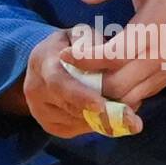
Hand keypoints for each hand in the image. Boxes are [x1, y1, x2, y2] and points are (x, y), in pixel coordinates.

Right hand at [23, 28, 142, 138]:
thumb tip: (103, 59)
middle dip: (101, 115)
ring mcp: (39, 110)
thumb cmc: (70, 45)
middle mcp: (35, 89)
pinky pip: (76, 129)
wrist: (45, 63)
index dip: (80, 96)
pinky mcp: (49, 125)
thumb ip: (91, 43)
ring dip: (103, 121)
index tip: (102, 105)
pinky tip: (113, 116)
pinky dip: (97, 125)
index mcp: (42, 62)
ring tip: (129, 116)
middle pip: (69, 108)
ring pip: (76, 122)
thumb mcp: (79, 34)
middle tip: (130, 120)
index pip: (59, 83)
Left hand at [66, 0, 165, 108]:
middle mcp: (158, 57)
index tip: (65, 52)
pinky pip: (133, 99)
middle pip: (116, 84)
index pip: (114, 55)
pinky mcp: (160, 84)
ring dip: (99, 91)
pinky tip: (99, 79)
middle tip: (70, 66)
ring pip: (123, 97)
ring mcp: (160, 74)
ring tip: (81, 74)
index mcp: (151, 29)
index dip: (86, 58)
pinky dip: (112, 96)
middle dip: (88, 79)